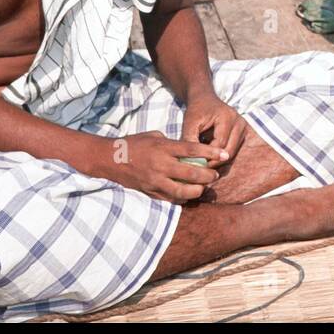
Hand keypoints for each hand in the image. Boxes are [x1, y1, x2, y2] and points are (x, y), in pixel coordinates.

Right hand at [94, 131, 226, 202]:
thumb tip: (188, 150)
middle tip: (215, 175)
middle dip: (208, 176)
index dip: (210, 153)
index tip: (224, 154)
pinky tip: (189, 195)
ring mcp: (155, 180)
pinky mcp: (150, 191)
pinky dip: (183, 198)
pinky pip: (171, 198)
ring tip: (204, 187)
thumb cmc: (133, 143)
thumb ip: (172, 143)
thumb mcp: (153, 135)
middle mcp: (160, 165)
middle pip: (191, 174)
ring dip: (197, 190)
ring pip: (183, 191)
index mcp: (163, 148)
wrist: (109, 159)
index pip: (192, 150)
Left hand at [181, 92, 246, 163]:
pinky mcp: (242, 134)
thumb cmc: (196, 110)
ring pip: (232, 153)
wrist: (204, 99)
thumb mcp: (189, 123)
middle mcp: (240, 122)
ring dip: (218, 160)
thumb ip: (189, 140)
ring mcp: (243, 128)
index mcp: (228, 117)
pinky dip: (221, 156)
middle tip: (200, 169)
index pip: (220, 143)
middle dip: (214, 162)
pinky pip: (233, 150)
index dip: (208, 156)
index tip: (195, 165)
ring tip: (203, 163)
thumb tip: (190, 161)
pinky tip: (209, 157)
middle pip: (229, 151)